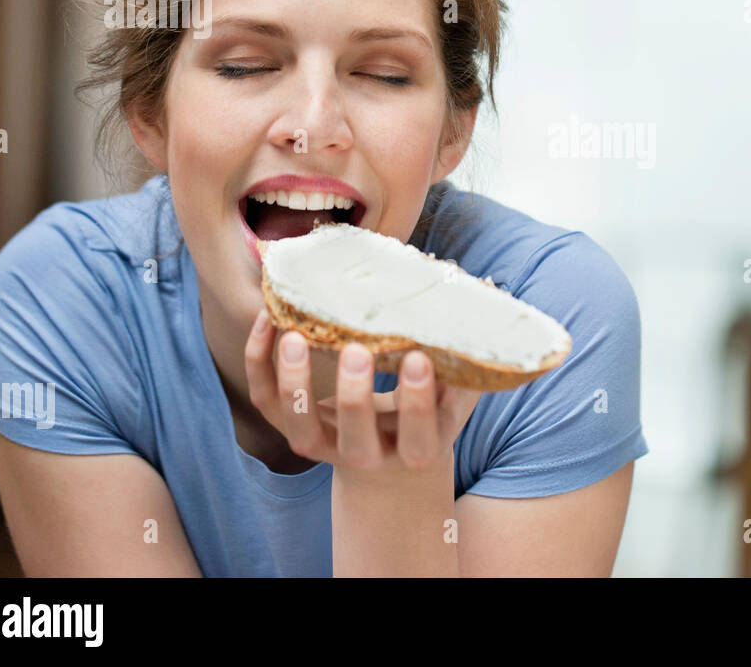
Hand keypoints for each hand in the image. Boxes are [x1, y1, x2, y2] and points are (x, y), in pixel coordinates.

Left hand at [242, 308, 482, 479]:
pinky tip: (269, 323)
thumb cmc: (430, 411)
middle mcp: (369, 456)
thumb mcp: (456, 392)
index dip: (417, 402)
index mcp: (417, 449)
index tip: (417, 359)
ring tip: (294, 336)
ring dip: (296, 383)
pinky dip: (261, 364)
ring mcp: (326, 447)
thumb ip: (470, 351)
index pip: (418, 435)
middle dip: (354, 395)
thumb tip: (489, 288)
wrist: (391, 462)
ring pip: (301, 427)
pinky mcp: (294, 428)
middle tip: (356, 349)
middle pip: (357, 438)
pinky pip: (267, 403)